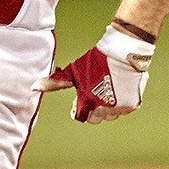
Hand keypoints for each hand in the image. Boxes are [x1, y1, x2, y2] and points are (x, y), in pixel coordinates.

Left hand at [36, 25, 154, 123]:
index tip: (80, 98)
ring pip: (111, 115)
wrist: (124, 51)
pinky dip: (120, 102)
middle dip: (93, 108)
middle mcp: (106, 108)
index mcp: (89, 102)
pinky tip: (117, 89)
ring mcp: (121, 107)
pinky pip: (124, 110)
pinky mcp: (133, 103)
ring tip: (105, 90)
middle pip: (97, 118)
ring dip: (108, 107)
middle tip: (94, 92)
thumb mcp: (74, 71)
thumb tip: (34, 87)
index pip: (82, 117)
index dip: (79, 108)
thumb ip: (55, 82)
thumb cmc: (96, 60)